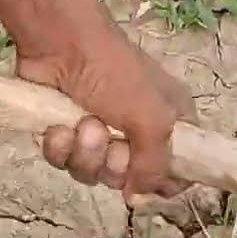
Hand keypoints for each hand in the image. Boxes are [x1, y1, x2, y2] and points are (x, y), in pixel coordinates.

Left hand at [17, 27, 193, 198]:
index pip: (178, 169)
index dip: (162, 182)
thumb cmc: (113, 72)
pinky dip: (60, 147)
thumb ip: (156, 163)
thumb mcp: (151, 116)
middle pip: (128, 177)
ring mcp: (98, 132)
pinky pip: (63, 161)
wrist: (58, 42)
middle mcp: (136, 130)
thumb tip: (138, 195)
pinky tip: (58, 127)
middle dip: (112, 163)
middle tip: (107, 137)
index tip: (146, 179)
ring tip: (81, 124)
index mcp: (169, 121)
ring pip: (92, 172)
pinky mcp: (64, 132)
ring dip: (85, 153)